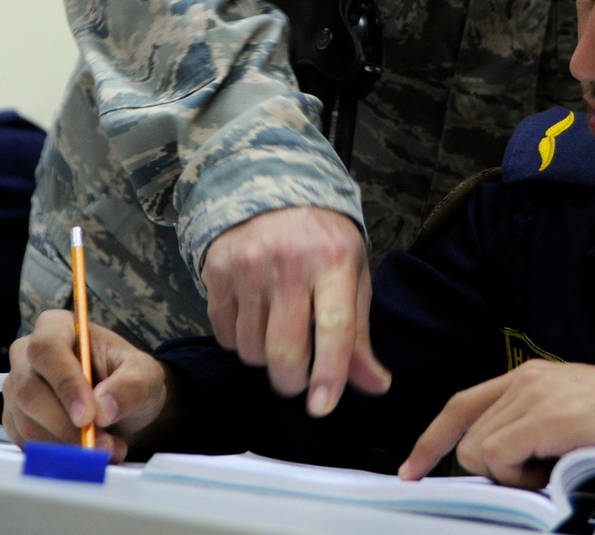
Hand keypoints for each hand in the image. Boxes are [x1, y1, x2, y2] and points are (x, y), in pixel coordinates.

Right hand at [3, 310, 172, 461]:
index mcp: (57, 327)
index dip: (65, 383)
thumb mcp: (143, 373)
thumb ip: (130, 385)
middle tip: (100, 444)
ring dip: (65, 445)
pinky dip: (57, 455)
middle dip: (66, 425)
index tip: (87, 415)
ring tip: (104, 449)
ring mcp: (18, 388)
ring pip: (27, 422)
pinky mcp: (15, 420)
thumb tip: (103, 408)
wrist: (120, 405)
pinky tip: (85, 454)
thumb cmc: (128, 378)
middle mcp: (28, 355)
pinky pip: (26, 443)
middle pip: (30, 391)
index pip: (47, 348)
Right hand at [201, 204, 390, 414]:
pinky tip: (254, 318)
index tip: (322, 407)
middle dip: (291, 381)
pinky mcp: (218, 270)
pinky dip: (239, 341)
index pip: (335, 328)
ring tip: (277, 334)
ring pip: (251, 351)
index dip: (330, 375)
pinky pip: (224, 336)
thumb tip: (375, 386)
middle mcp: (290, 263)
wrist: (274, 187)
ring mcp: (250, 266)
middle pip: (285, 351)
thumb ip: (359, 334)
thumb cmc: (322, 241)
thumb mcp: (352, 274)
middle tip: (297, 379)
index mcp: (334, 261)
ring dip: (264, 360)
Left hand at [399, 361, 594, 486]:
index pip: (463, 405)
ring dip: (510, 474)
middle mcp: (525, 379)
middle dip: (490, 470)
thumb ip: (534, 432)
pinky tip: (556, 469)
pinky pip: (498, 456)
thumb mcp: (572, 420)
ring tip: (556, 468)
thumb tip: (506, 467)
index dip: (432, 439)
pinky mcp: (547, 416)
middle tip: (540, 475)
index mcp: (530, 377)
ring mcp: (534, 395)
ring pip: (478, 450)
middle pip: (465, 434)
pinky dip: (519, 475)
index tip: (412, 470)